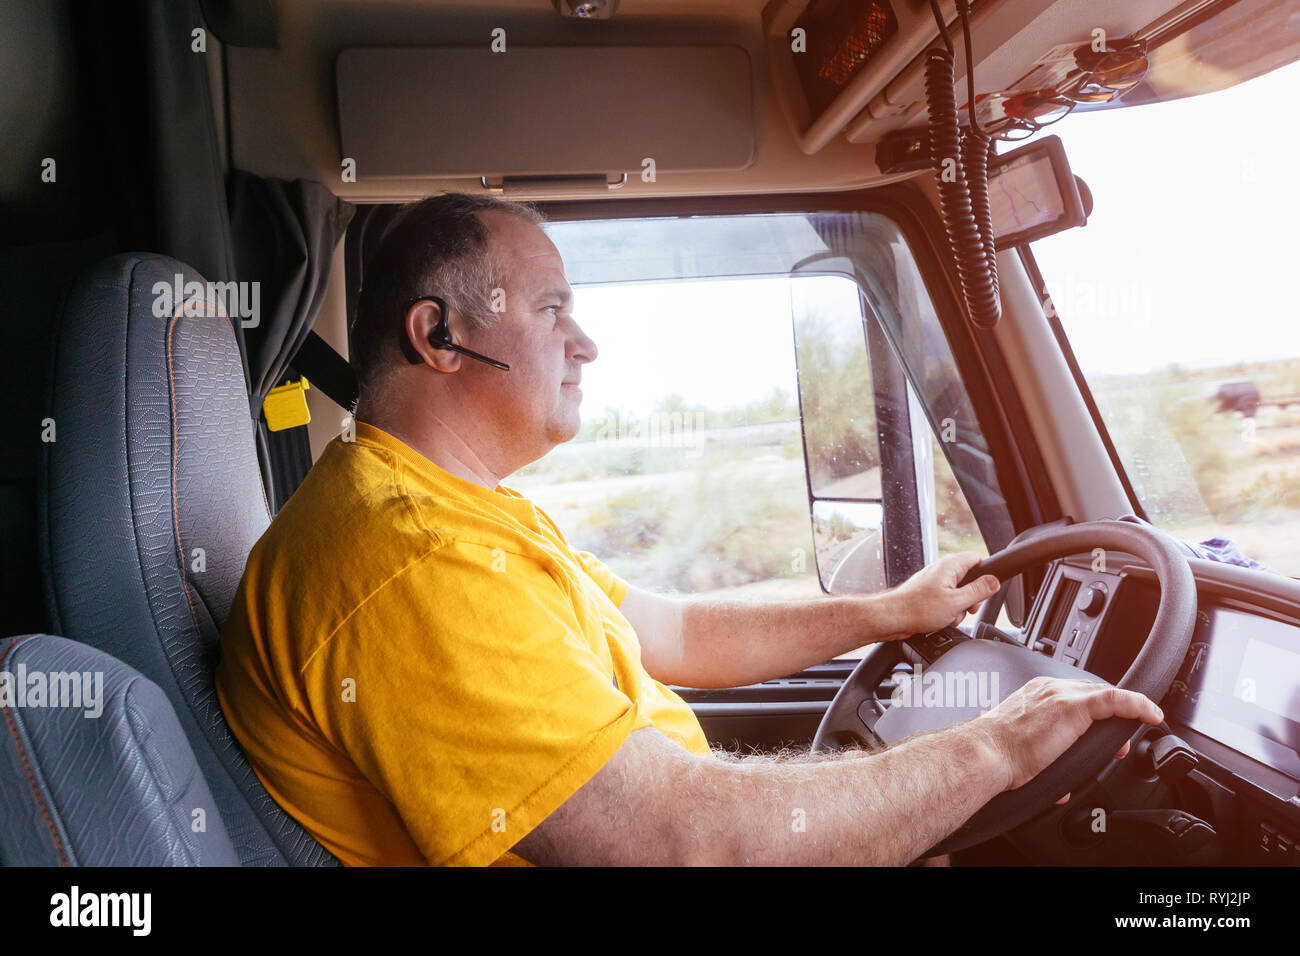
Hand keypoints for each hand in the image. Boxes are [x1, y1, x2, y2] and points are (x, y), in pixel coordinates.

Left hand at [886, 551, 999, 638]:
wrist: (893, 618)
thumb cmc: (918, 608)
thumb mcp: (957, 601)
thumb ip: (978, 591)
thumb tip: (994, 582)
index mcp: (950, 565)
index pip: (977, 559)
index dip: (985, 575)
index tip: (985, 590)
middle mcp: (941, 570)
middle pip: (969, 579)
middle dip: (971, 597)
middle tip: (966, 607)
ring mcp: (934, 582)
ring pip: (958, 593)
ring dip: (958, 608)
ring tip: (949, 616)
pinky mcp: (928, 594)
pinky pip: (946, 600)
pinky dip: (947, 611)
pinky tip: (941, 619)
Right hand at [974, 676, 1163, 791]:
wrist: (989, 754)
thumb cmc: (998, 755)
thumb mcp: (1024, 751)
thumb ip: (1043, 758)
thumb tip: (1060, 786)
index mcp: (1034, 695)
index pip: (1074, 695)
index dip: (1092, 714)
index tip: (1098, 732)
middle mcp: (1048, 688)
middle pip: (1091, 693)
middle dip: (1107, 717)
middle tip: (1114, 744)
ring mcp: (1061, 695)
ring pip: (1105, 696)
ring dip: (1122, 716)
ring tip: (1130, 735)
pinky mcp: (1074, 707)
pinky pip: (1116, 700)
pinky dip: (1137, 705)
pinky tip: (1151, 715)